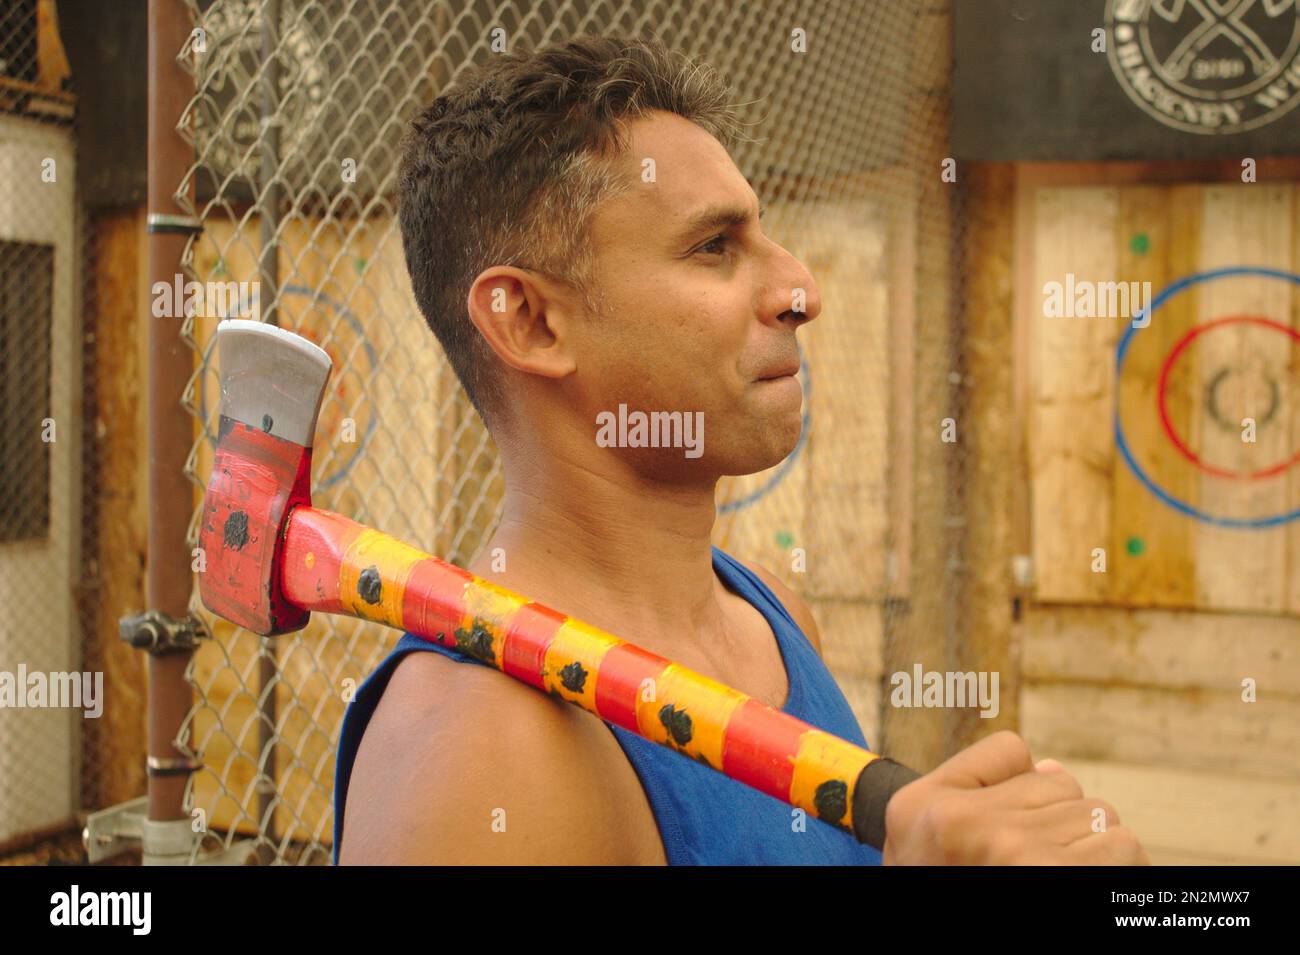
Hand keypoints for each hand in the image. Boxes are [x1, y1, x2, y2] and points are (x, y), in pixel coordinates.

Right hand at [881, 731, 1149, 864]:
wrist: (937, 942)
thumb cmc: (944, 887)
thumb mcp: (927, 842)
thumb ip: (973, 790)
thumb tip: (1052, 769)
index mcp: (927, 807)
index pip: (1010, 751)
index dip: (1023, 792)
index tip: (1007, 835)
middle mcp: (964, 823)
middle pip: (1062, 786)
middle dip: (1062, 826)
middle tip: (1034, 873)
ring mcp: (1013, 850)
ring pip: (1100, 817)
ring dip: (1093, 852)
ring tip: (1060, 883)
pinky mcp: (1058, 876)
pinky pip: (1122, 848)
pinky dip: (1116, 872)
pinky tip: (1083, 890)